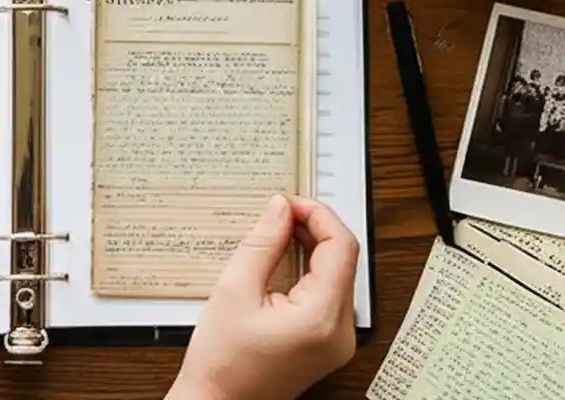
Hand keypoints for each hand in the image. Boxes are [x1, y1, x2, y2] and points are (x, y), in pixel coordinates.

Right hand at [168, 195, 358, 399]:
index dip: (317, 215)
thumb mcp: (234, 290)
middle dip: (314, 228)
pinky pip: (330, 293)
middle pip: (343, 259)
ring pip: (338, 274)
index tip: (289, 202)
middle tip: (279, 213)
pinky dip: (310, 270)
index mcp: (321, 318)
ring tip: (277, 232)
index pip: (340, 247)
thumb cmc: (221, 362)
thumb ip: (262, 243)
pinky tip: (284, 259)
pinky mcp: (328, 343)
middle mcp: (340, 331)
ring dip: (312, 247)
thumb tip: (280, 208)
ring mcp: (338, 340)